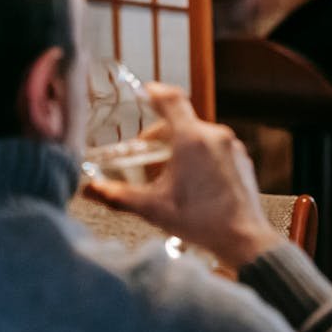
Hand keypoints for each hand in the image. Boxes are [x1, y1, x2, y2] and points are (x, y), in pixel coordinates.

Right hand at [82, 84, 282, 268]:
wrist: (243, 238)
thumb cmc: (200, 222)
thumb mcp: (152, 208)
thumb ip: (117, 196)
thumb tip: (88, 190)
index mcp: (191, 138)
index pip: (171, 99)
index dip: (155, 92)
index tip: (145, 92)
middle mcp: (214, 136)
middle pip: (181, 121)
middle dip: (160, 137)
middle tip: (146, 157)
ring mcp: (231, 147)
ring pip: (198, 136)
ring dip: (180, 148)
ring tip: (168, 176)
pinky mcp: (241, 160)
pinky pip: (215, 148)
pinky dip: (199, 157)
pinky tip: (192, 183)